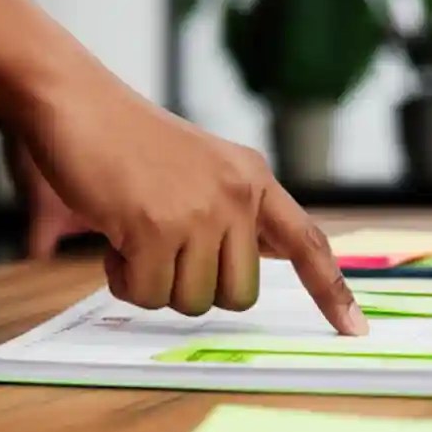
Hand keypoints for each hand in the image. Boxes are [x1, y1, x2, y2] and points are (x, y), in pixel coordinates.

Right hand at [14, 80, 367, 334]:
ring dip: (154, 281)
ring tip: (133, 231)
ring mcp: (200, 211)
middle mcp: (237, 195)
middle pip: (239, 295)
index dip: (331, 289)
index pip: (307, 242)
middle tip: (163, 251)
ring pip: (192, 301)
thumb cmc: (128, 142)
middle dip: (197, 289)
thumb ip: (233, 213)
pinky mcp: (156, 227)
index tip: (354, 329)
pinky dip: (123, 279)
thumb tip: (260, 261)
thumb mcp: (202, 168)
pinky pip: (147, 294)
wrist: (77, 102)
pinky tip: (114, 236)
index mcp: (253, 179)